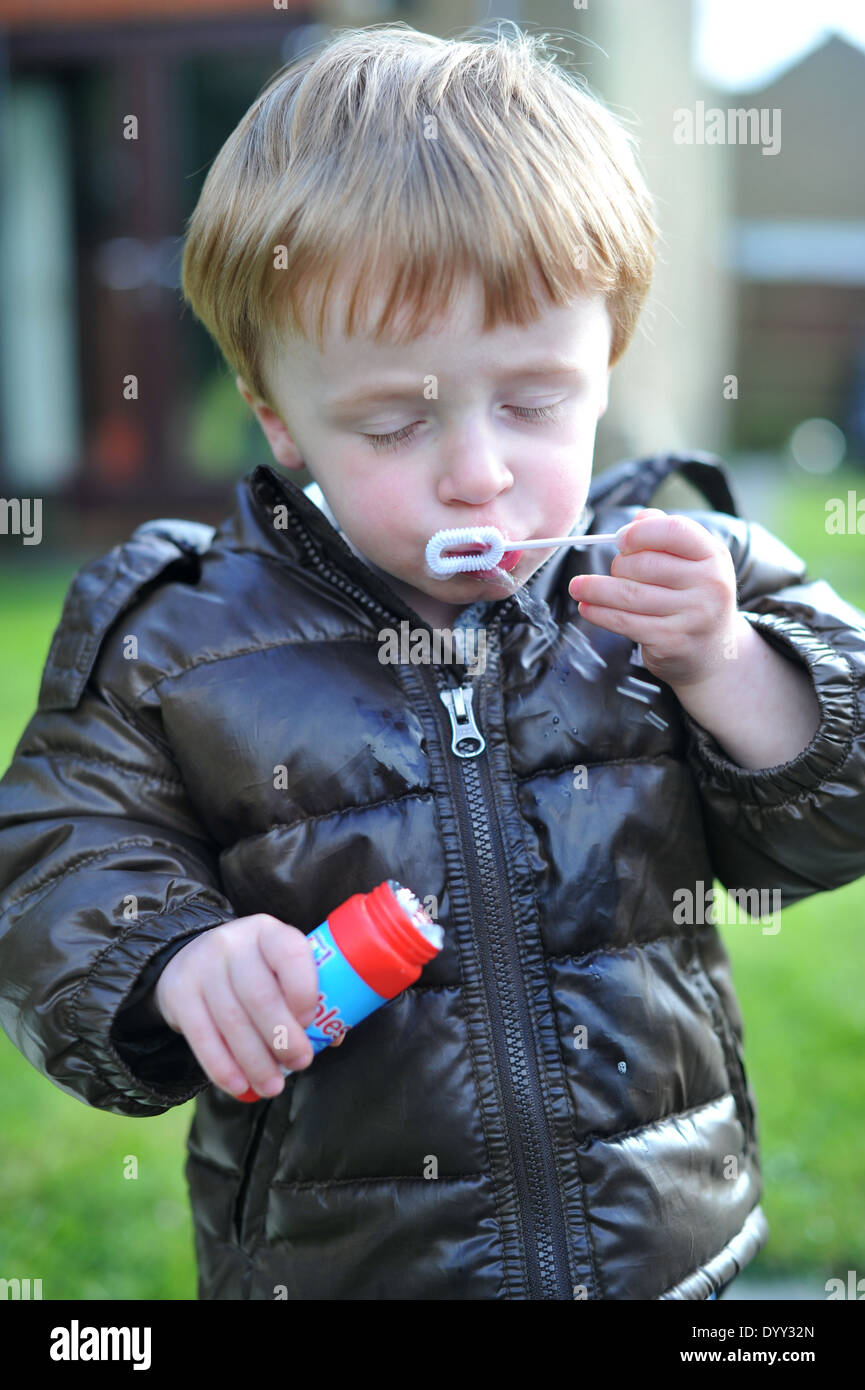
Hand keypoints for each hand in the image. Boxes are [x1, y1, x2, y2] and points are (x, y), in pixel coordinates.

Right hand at [153, 914, 319, 1098]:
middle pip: (259, 995)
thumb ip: (305, 994)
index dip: (304, 990)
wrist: (192, 957)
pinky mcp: (179, 993)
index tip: (312, 1022)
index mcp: (269, 932)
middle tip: (301, 1062)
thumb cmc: (254, 969)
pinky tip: (241, 1086)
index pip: (290, 953)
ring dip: (256, 1061)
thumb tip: (334, 1036)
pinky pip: (202, 1037)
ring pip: (231, 1021)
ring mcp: (202, 967)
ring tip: (274, 1086)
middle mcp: (233, 943)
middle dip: (283, 1037)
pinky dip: (223, 1067)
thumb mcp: (278, 966)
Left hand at [567, 508, 744, 689]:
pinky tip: (587, 607)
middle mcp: (708, 585)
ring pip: (629, 594)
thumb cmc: (694, 599)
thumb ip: (666, 535)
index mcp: (713, 556)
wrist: (712, 653)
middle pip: (644, 564)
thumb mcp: (694, 563)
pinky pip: (624, 622)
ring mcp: (692, 616)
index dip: (640, 532)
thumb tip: (638, 519)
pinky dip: (599, 613)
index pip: (675, 531)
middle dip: (618, 565)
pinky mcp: (671, 641)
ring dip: (596, 589)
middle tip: (613, 571)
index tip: (620, 539)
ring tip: (578, 587)